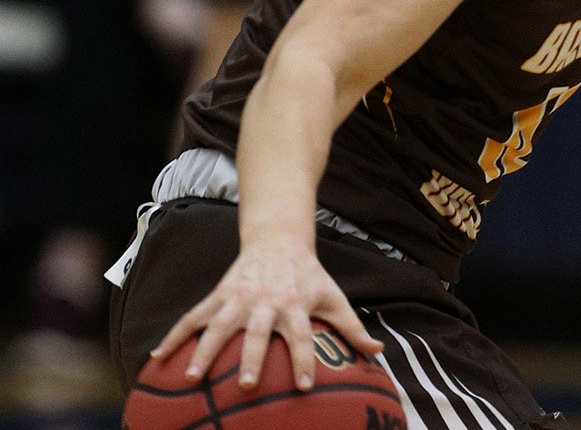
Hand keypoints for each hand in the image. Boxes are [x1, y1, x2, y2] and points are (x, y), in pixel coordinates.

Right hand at [150, 236, 381, 391]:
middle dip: (252, 358)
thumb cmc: (309, 276)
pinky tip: (156, 359)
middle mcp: (265, 302)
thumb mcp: (334, 297)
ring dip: (203, 351)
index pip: (303, 336)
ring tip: (191, 379)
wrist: (278, 240)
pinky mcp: (217, 296)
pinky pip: (192, 317)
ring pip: (217, 326)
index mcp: (296, 305)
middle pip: (257, 333)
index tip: (304, 387)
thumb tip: (377, 351)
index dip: (304, 360)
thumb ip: (353, 327)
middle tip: (247, 385)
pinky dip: (174, 336)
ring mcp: (237, 298)